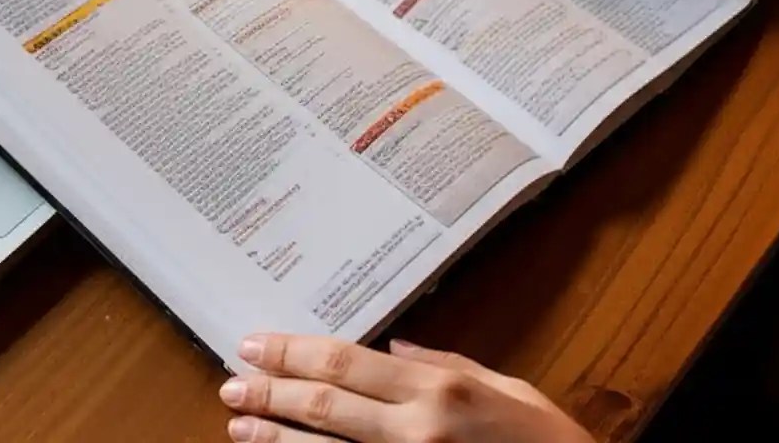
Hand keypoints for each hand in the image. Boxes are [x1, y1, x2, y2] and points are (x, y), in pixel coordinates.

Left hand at [218, 334, 596, 441]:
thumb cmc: (548, 442)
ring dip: (273, 437)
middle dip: (270, 392)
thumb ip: (448, 364)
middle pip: (323, 405)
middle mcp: (417, 429)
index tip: (254, 345)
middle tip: (230, 382)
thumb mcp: (507, 388)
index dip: (292, 353)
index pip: (346, 363)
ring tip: (237, 422)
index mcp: (440, 389)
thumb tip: (397, 348)